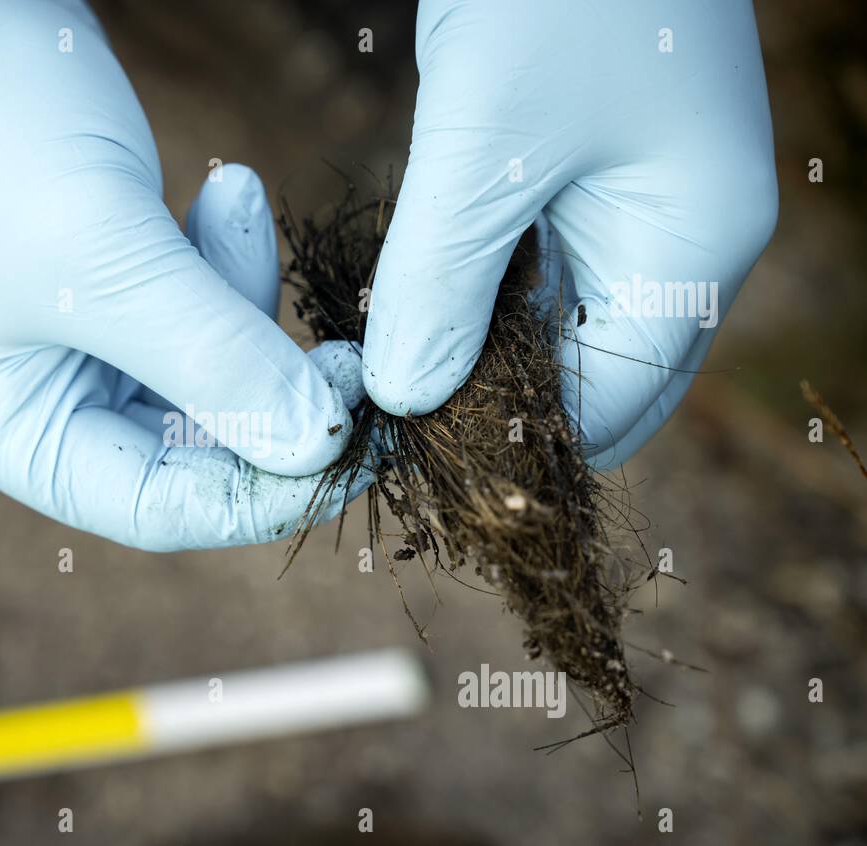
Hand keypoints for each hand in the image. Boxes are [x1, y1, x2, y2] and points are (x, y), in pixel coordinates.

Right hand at [0, 0, 366, 550]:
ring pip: (203, 377)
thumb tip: (320, 448)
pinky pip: (194, 313)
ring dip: (244, 305)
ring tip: (239, 206)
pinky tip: (226, 193)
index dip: (256, 494)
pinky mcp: (104, 299)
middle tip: (346, 360)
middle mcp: (25, 407)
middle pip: (185, 448)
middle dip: (265, 395)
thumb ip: (216, 357)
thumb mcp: (107, 251)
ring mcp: (65, 354)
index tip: (352, 451)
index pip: (148, 506)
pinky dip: (223, 263)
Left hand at [365, 0, 777, 467]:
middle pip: (593, 379)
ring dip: (484, 354)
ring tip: (395, 373)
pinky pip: (537, 269)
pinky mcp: (589, 173)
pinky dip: (481, 295)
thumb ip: (442, 284)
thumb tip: (402, 400)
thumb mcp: (487, 147)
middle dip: (500, 407)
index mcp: (693, 251)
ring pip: (559, 328)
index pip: (610, 407)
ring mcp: (640, 208)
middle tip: (396, 422)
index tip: (412, 454)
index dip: (513, 444)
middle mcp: (681, 244)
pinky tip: (418, 304)